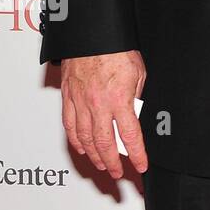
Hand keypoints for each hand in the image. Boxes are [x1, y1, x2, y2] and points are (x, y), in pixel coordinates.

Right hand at [59, 50, 147, 177]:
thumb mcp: (139, 73)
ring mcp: (80, 103)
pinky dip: (76, 140)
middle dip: (112, 163)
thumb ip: (137, 97)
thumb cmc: (117, 50)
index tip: (141, 166)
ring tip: (102, 165)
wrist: (92, 36)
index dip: (137, 155)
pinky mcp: (68, 98)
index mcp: (119, 99)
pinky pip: (70, 126)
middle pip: (104, 143)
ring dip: (94, 156)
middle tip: (118, 174)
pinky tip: (82, 148)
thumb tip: (137, 115)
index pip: (130, 136)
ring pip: (85, 139)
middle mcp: (98, 105)